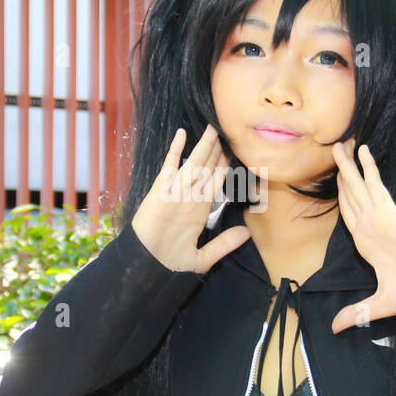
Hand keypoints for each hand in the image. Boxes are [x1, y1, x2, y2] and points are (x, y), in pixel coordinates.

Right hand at [132, 124, 251, 274]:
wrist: (148, 267)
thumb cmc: (171, 263)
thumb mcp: (204, 257)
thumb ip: (224, 244)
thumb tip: (247, 234)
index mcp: (200, 209)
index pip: (216, 181)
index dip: (225, 166)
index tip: (235, 151)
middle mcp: (190, 197)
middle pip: (208, 168)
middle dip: (218, 151)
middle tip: (227, 131)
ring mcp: (176, 192)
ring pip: (194, 163)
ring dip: (204, 146)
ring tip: (213, 128)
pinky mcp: (161, 190)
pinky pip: (169, 166)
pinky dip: (175, 150)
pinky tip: (182, 133)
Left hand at [330, 138, 395, 332]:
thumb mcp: (379, 303)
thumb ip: (356, 313)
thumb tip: (334, 328)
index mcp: (366, 240)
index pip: (348, 211)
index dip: (342, 193)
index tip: (336, 177)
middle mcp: (369, 224)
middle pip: (350, 192)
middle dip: (342, 171)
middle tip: (335, 148)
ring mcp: (377, 216)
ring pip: (358, 185)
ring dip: (348, 165)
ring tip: (340, 143)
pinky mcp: (388, 212)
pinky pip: (375, 185)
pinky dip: (368, 168)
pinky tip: (363, 150)